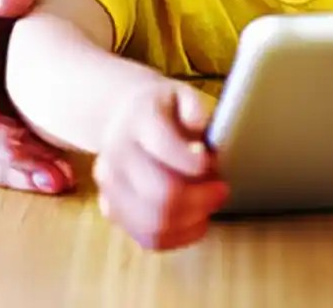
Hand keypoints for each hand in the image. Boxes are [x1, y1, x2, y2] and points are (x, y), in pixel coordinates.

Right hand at [95, 78, 228, 250]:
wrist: (123, 118)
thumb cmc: (164, 110)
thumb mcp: (182, 94)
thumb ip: (194, 106)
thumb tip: (198, 126)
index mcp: (136, 120)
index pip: (164, 147)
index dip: (197, 163)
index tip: (215, 163)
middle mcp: (116, 155)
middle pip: (161, 194)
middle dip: (201, 198)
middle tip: (221, 190)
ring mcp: (110, 187)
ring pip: (153, 224)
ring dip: (191, 221)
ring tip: (209, 206)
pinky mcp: (112, 211)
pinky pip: (148, 238)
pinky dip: (179, 236)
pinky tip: (196, 221)